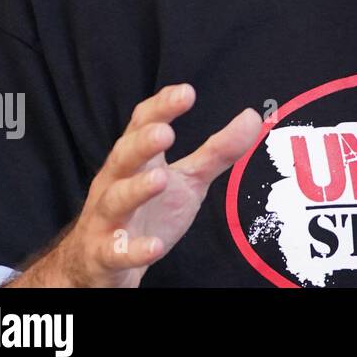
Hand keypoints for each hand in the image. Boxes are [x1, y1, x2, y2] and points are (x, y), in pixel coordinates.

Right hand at [7, 83, 261, 286]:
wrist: (103, 264)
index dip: (160, 108)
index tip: (185, 92)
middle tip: (164, 132)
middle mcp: (116, 183)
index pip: (141, 125)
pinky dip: (133, 249)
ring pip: (115, 201)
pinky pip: (115, 252)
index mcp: (136, 160)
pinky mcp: (105, 254)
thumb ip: (217, 151)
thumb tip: (253, 117)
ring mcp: (106, 219)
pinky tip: (154, 246)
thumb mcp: (188, 181)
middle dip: (142, 144)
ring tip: (160, 179)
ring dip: (135, 189)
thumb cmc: (149, 212)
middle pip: (123, 157)